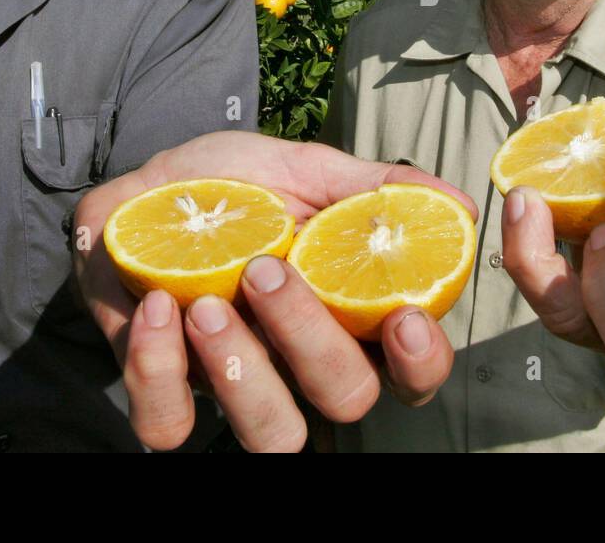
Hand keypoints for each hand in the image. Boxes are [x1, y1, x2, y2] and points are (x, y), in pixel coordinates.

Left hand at [74, 131, 477, 451]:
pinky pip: (168, 424)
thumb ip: (374, 188)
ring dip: (240, 370)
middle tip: (264, 271)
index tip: (403, 317)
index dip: (420, 362)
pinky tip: (156, 310)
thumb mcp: (304, 169)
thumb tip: (459, 204)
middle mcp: (301, 364)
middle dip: (311, 340)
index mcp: (349, 317)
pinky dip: (159, 372)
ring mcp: (235, 384)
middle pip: (346, 400)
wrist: (145, 186)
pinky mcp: (166, 389)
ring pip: (270, 435)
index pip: (412, 373)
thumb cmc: (235, 184)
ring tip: (205, 301)